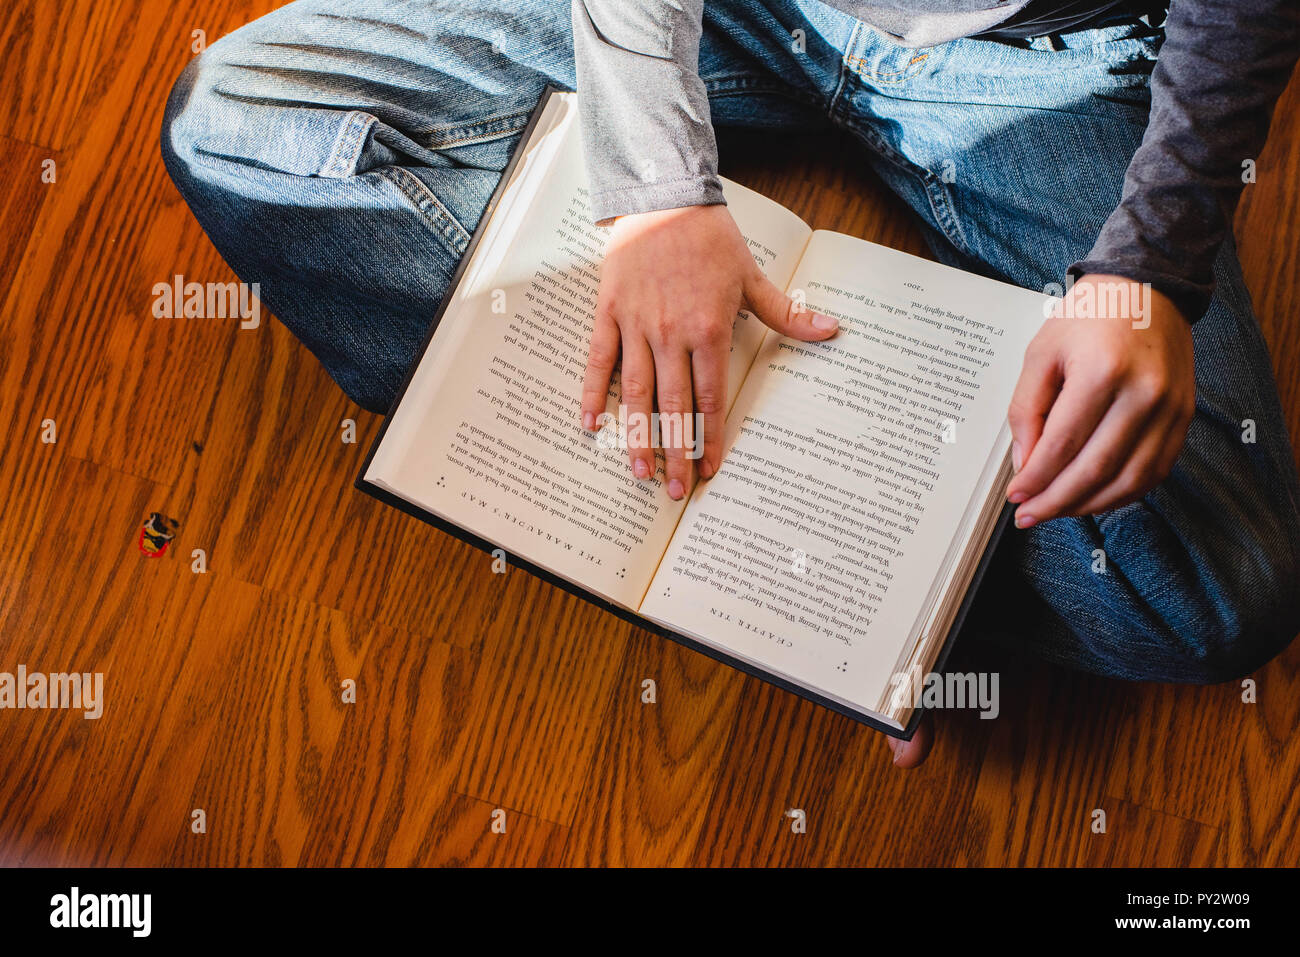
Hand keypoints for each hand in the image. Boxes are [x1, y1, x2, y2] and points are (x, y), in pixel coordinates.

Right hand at [580, 204, 838, 498]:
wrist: (664, 197)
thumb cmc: (710, 237)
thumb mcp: (751, 275)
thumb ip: (787, 313)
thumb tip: (831, 330)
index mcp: (709, 329)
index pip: (710, 398)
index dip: (710, 437)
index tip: (709, 469)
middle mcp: (671, 334)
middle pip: (673, 406)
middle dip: (674, 453)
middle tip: (674, 491)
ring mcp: (636, 325)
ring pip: (635, 392)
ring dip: (636, 435)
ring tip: (638, 470)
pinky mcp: (609, 311)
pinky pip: (598, 359)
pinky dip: (593, 392)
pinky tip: (590, 423)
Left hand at [1005, 273, 1194, 525]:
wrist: (1147, 290)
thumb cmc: (1089, 317)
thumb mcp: (1041, 353)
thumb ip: (1027, 410)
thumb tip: (1025, 463)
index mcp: (1102, 372)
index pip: (1063, 444)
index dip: (1036, 479)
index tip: (1015, 496)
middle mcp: (1143, 393)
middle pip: (1095, 469)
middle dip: (1056, 501)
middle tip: (1028, 516)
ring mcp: (1170, 408)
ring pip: (1128, 479)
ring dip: (1088, 505)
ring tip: (1056, 511)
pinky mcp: (1184, 417)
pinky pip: (1153, 471)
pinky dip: (1121, 494)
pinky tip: (1092, 498)